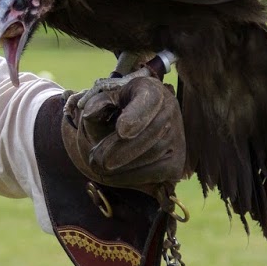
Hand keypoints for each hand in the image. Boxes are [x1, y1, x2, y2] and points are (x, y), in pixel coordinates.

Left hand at [61, 75, 185, 188]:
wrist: (132, 133)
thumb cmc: (114, 114)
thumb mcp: (103, 105)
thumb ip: (95, 104)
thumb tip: (90, 112)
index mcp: (150, 88)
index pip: (149, 99)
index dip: (136, 115)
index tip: (121, 131)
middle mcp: (169, 108)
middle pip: (150, 132)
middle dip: (120, 150)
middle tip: (95, 161)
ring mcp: (177, 136)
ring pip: (152, 154)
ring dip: (122, 166)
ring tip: (98, 167)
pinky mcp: (177, 162)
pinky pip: (156, 172)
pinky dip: (131, 177)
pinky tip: (114, 175)